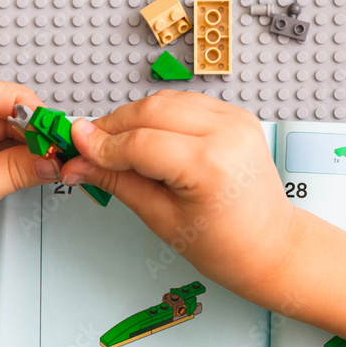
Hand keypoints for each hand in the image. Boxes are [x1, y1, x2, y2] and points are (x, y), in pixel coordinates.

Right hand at [62, 91, 296, 305]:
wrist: (270, 245)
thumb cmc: (225, 244)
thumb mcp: (160, 218)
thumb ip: (116, 181)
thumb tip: (79, 162)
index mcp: (210, 164)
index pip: (139, 142)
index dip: (101, 145)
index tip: (75, 148)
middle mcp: (226, 132)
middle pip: (150, 111)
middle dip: (112, 127)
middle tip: (86, 146)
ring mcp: (234, 119)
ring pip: (164, 100)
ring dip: (133, 118)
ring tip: (114, 146)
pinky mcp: (235, 114)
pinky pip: (184, 102)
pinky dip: (159, 114)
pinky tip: (146, 137)